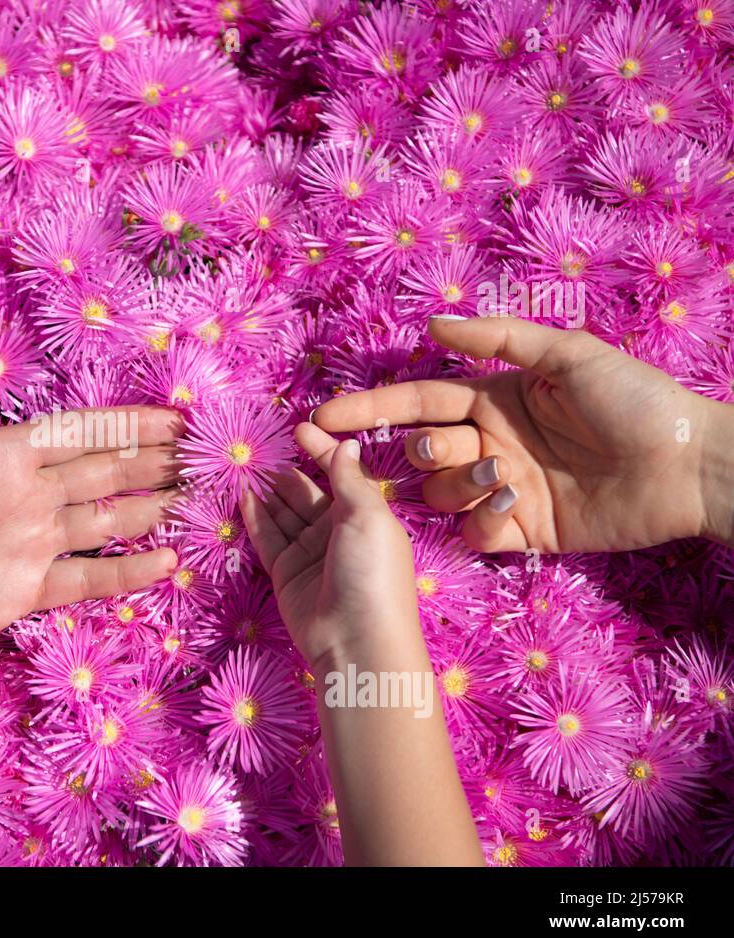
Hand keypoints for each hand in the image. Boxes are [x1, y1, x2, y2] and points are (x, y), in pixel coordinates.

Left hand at [0, 321, 182, 674]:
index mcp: (0, 457)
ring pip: (104, 522)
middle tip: (208, 460)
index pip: (81, 433)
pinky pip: (86, 579)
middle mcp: (22, 496)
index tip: (180, 419)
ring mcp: (25, 546)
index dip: (129, 424)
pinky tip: (165, 562)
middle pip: (104, 474)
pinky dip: (126, 572)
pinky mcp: (21, 593)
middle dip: (153, 463)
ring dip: (149, 511)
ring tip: (198, 503)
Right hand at [241, 423, 419, 668]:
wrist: (357, 640)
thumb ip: (349, 480)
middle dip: (289, 472)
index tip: (299, 429)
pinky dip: (255, 517)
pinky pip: (269, 538)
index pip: (341, 474)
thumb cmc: (372, 572)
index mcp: (367, 516)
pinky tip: (243, 496)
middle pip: (309, 494)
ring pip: (285, 514)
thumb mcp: (367, 517)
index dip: (321, 451)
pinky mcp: (287, 573)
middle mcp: (339, 532)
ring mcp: (312, 554)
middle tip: (260, 448)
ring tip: (245, 467)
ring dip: (268, 492)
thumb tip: (347, 445)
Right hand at [313, 315, 733, 553]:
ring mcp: (504, 489)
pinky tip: (514, 512)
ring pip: (443, 493)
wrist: (688, 466)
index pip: (416, 404)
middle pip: (423, 450)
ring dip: (463, 485)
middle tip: (467, 449)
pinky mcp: (525, 532)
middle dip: (427, 451)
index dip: (369, 410)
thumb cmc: (636, 402)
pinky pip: (476, 534)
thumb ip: (499, 340)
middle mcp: (491, 443)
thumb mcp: (570, 355)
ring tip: (508, 479)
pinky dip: (483, 524)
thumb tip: (434, 327)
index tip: (323, 418)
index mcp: (495, 400)